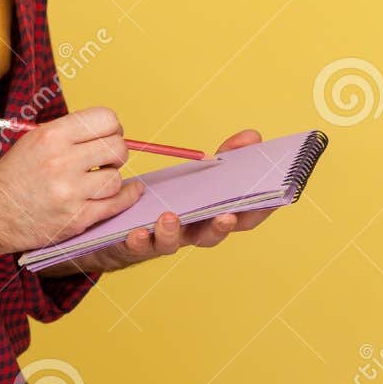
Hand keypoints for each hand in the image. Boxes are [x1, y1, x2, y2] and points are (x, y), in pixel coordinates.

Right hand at [0, 106, 144, 252]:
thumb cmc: (14, 176)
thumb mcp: (34, 140)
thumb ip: (69, 132)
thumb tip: (108, 129)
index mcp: (51, 136)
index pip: (106, 119)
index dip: (112, 127)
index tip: (108, 136)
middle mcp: (61, 161)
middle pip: (117, 148)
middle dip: (117, 153)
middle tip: (107, 159)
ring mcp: (70, 192)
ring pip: (117, 178)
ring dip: (112, 179)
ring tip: (98, 181)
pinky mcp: (76, 218)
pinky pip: (116, 204)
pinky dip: (126, 197)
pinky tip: (127, 192)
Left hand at [35, 129, 275, 277]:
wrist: (110, 226)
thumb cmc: (162, 197)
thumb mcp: (194, 175)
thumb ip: (225, 157)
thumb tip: (253, 136)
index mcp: (208, 215)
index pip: (242, 217)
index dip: (259, 210)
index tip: (272, 197)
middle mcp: (189, 233)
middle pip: (212, 235)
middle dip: (221, 227)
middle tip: (226, 214)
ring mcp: (160, 242)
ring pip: (171, 244)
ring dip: (173, 232)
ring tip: (168, 217)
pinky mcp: (131, 246)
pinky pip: (136, 247)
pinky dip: (138, 240)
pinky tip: (135, 231)